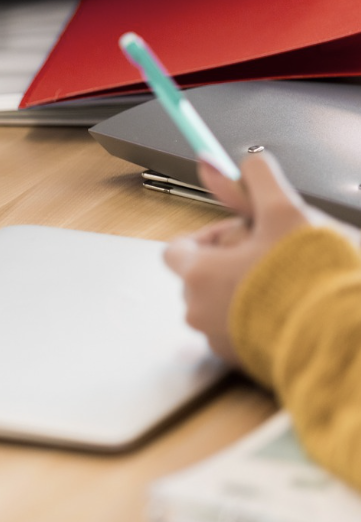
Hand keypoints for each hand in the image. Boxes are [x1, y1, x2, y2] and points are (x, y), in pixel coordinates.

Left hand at [163, 154, 355, 360]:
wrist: (343, 335)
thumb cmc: (312, 275)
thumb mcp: (286, 212)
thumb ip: (255, 183)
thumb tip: (231, 160)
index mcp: (198, 274)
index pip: (178, 249)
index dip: (210, 235)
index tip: (243, 230)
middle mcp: (199, 311)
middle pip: (202, 276)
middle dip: (233, 261)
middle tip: (275, 253)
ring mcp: (219, 340)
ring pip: (223, 304)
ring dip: (248, 289)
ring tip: (290, 281)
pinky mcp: (243, 362)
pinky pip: (242, 331)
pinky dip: (262, 317)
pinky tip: (294, 308)